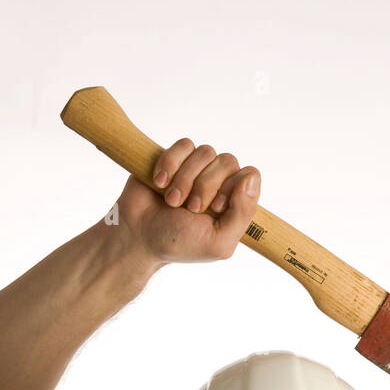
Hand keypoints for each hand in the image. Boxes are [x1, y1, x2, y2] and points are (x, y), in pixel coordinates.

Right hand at [111, 140, 260, 266]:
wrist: (138, 236)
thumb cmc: (178, 243)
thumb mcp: (218, 242)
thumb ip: (242, 214)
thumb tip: (251, 178)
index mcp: (232, 203)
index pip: (249, 176)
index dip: (233, 188)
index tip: (215, 208)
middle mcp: (217, 183)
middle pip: (228, 161)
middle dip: (206, 186)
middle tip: (190, 208)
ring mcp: (196, 169)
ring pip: (205, 152)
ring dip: (185, 178)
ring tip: (171, 201)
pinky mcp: (174, 158)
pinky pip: (184, 145)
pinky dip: (170, 164)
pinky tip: (159, 183)